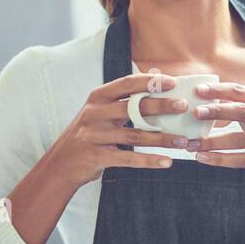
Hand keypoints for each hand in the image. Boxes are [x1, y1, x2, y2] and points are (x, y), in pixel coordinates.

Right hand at [58, 72, 195, 189]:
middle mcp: (94, 113)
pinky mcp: (97, 156)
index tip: (173, 82)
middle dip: (161, 106)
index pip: (127, 84)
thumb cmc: (88, 134)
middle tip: (184, 106)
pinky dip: (149, 160)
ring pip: (135, 135)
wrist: (60, 164)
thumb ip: (123, 99)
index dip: (150, 82)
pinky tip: (166, 162)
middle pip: (133, 107)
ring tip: (183, 141)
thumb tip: (156, 79)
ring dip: (162, 139)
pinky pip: (128, 158)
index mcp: (97, 98)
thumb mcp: (99, 111)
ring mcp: (94, 135)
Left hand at [190, 81, 244, 197]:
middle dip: (217, 111)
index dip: (220, 90)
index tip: (198, 90)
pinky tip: (203, 158)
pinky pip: (244, 159)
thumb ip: (238, 108)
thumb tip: (203, 100)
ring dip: (212, 142)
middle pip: (243, 111)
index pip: (242, 91)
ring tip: (190, 144)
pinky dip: (221, 159)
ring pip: (240, 139)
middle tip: (195, 112)